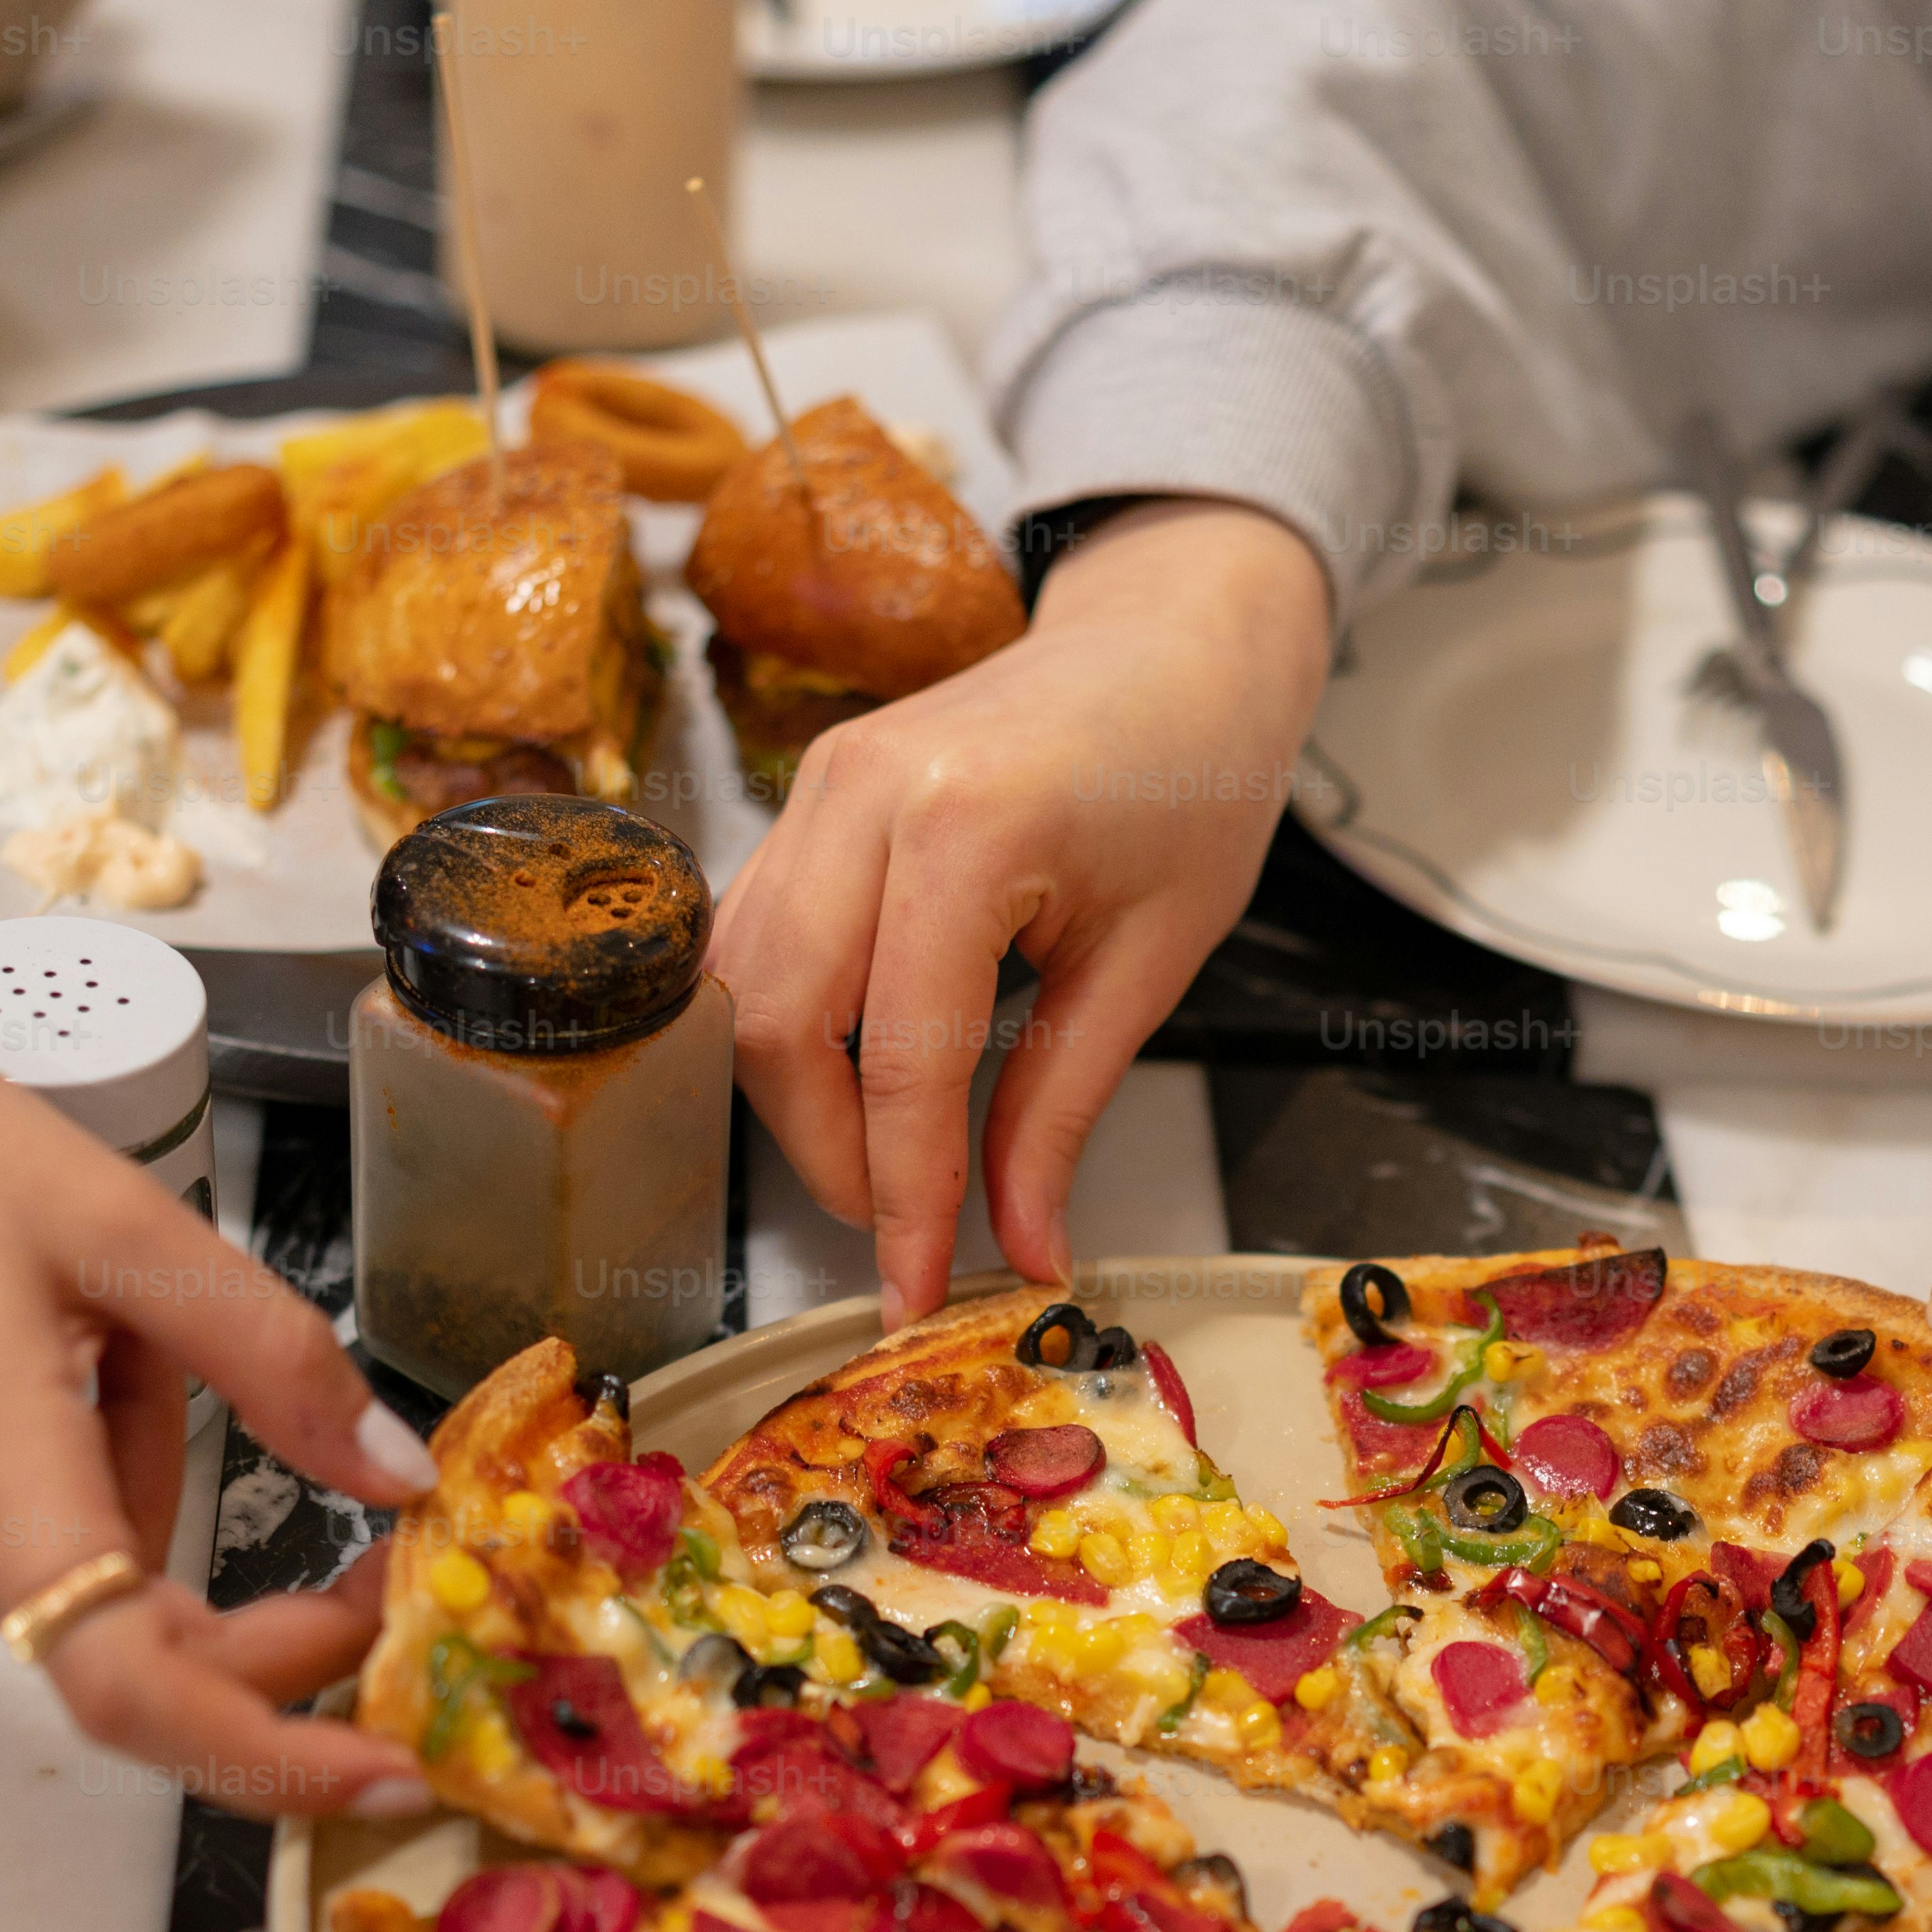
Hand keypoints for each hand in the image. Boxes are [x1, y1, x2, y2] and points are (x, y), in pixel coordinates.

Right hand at [0, 904, 432, 1816]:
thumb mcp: (121, 1219)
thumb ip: (274, 1362)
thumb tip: (391, 1470)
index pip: (139, 1692)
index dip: (273, 1753)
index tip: (382, 1763)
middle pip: (133, 1623)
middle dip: (221, 1541)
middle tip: (307, 1440)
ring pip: (73, 1568)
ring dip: (122, 1465)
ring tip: (71, 1312)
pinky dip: (46, 1464)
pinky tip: (0, 1338)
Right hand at [708, 498, 1331, 1327]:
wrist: (1174, 641)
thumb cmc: (1189, 775)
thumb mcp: (1150, 962)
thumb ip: (1061, 1110)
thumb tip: (1024, 1246)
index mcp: (966, 826)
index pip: (900, 1059)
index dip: (904, 1196)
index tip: (915, 1291)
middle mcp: (862, 793)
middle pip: (775, 1025)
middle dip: (828, 1155)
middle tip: (906, 1229)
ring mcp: (819, 783)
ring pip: (741, 985)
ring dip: (797, 1098)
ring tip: (889, 1163)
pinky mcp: (808, 793)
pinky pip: (755, 935)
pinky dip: (790, 1027)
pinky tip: (860, 1078)